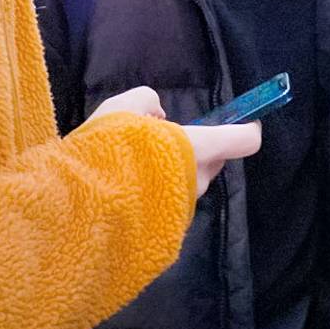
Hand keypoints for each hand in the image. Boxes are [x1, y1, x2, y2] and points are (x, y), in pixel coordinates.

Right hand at [86, 87, 259, 197]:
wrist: (84, 206)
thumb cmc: (110, 150)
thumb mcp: (123, 107)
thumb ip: (147, 102)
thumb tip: (156, 116)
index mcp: (200, 147)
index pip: (245, 140)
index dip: (245, 128)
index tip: (237, 122)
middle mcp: (199, 179)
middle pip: (214, 160)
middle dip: (198, 148)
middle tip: (162, 141)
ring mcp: (185, 207)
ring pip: (191, 180)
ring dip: (176, 170)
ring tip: (138, 164)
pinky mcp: (168, 226)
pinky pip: (173, 199)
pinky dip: (160, 190)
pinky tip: (130, 186)